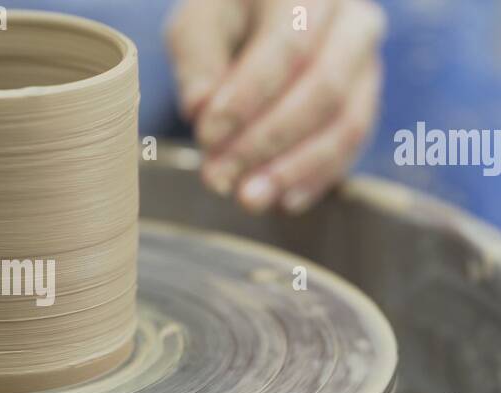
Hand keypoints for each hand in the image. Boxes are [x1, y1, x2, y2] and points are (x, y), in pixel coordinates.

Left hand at [166, 0, 385, 213]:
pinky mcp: (366, 98)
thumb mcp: (199, 24)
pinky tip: (283, 200)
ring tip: (249, 198)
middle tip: (219, 177)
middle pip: (322, 88)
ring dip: (294, 169)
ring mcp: (367, 60)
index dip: (247, 97)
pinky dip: (318, 177)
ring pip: (347, 122)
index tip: (207, 135)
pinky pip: (353, 144)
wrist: (259, 15)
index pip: (287, 45)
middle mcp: (352, 17)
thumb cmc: (226, 15)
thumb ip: (197, 60)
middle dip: (266, 141)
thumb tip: (198, 108)